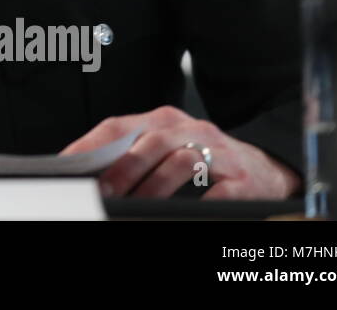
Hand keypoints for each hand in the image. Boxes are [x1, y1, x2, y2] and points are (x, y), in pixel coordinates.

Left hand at [59, 105, 300, 199]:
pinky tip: (181, 214)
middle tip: (101, 193)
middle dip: (121, 169)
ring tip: (135, 209)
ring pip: (181, 162)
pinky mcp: (243, 179)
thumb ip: (130, 155)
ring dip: (154, 188)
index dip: (91, 146)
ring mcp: (218, 152)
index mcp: (163, 121)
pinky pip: (218, 191)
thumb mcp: (167, 149)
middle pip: (149, 143)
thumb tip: (86, 175)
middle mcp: (190, 129)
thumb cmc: (205, 161)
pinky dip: (198, 202)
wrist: (268, 166)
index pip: (119, 127)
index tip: (67, 168)